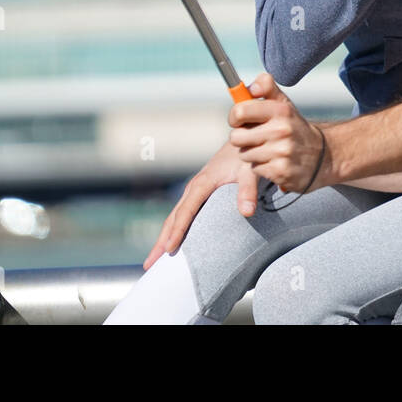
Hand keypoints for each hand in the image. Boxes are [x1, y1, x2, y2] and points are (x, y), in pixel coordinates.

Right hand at [143, 138, 258, 270]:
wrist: (245, 137)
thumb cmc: (248, 155)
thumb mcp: (250, 171)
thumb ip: (248, 190)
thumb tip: (247, 213)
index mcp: (202, 184)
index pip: (185, 212)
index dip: (177, 232)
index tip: (168, 250)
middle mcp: (194, 188)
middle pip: (173, 218)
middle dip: (160, 241)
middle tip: (150, 265)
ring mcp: (196, 190)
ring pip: (175, 217)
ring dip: (164, 237)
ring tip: (154, 259)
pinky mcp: (201, 192)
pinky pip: (183, 214)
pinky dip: (174, 229)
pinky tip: (173, 241)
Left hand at [228, 73, 331, 192]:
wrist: (321, 155)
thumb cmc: (294, 127)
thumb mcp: (284, 104)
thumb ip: (266, 87)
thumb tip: (252, 87)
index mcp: (280, 110)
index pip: (240, 111)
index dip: (235, 116)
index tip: (239, 120)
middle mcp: (282, 130)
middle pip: (236, 137)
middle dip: (242, 138)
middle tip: (256, 137)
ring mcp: (282, 152)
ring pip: (244, 154)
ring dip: (252, 153)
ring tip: (268, 149)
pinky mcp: (280, 171)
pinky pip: (254, 169)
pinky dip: (261, 166)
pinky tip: (274, 161)